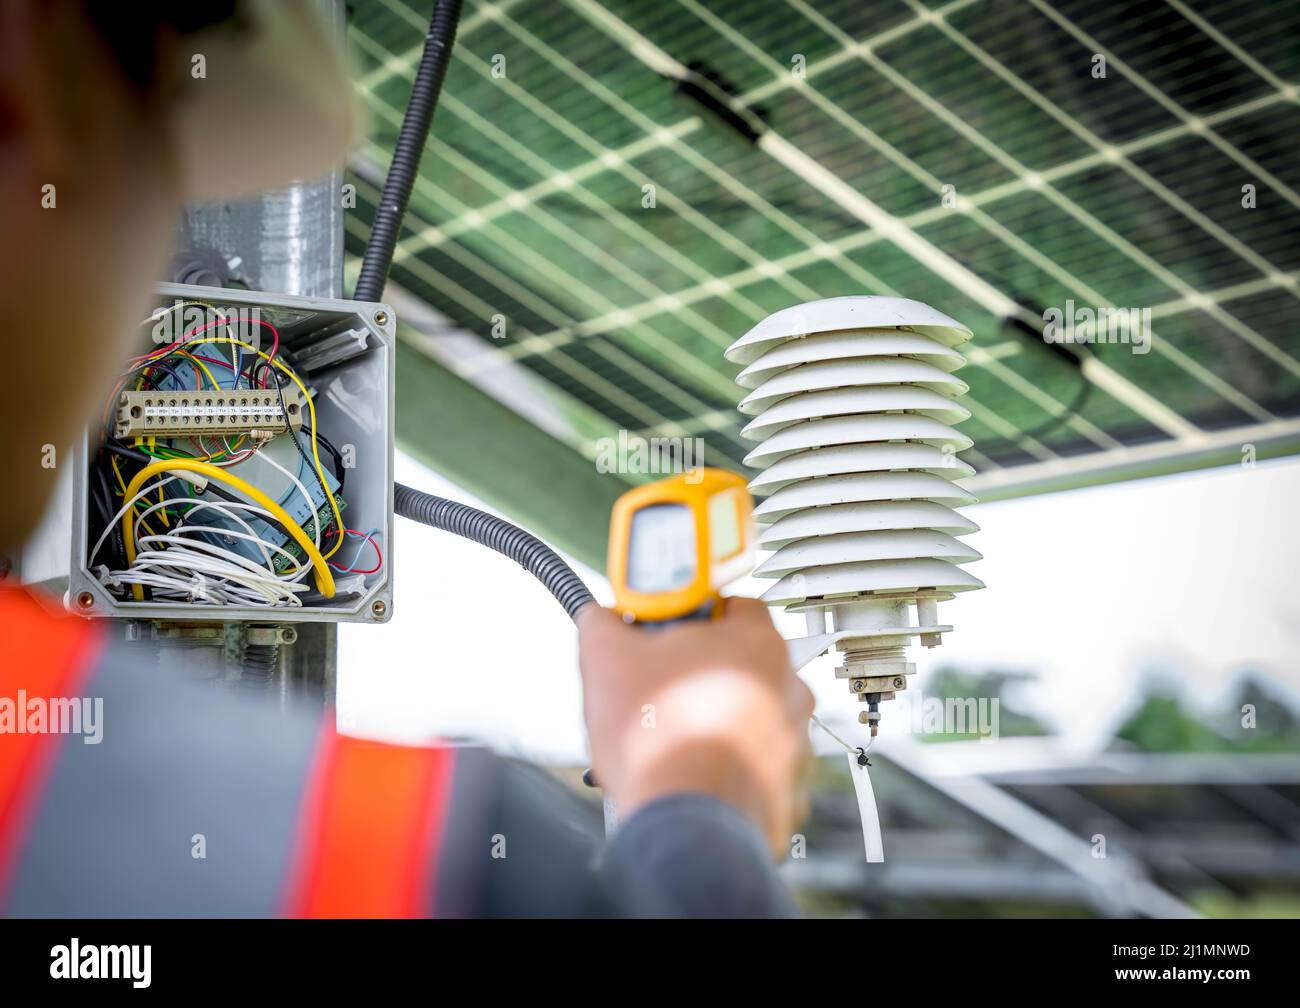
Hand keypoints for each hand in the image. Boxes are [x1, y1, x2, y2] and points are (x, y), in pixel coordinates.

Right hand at [577, 598, 814, 856]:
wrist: (685, 822)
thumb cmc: (660, 742)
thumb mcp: (606, 659)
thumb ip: (604, 622)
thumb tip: (601, 618)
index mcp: (756, 643)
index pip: (734, 604)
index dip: (693, 614)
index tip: (667, 629)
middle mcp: (788, 687)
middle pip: (742, 662)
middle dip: (701, 672)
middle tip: (660, 687)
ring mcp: (794, 738)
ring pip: (751, 714)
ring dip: (718, 719)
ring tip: (673, 736)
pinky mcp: (790, 787)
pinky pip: (758, 763)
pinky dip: (731, 764)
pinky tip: (694, 769)